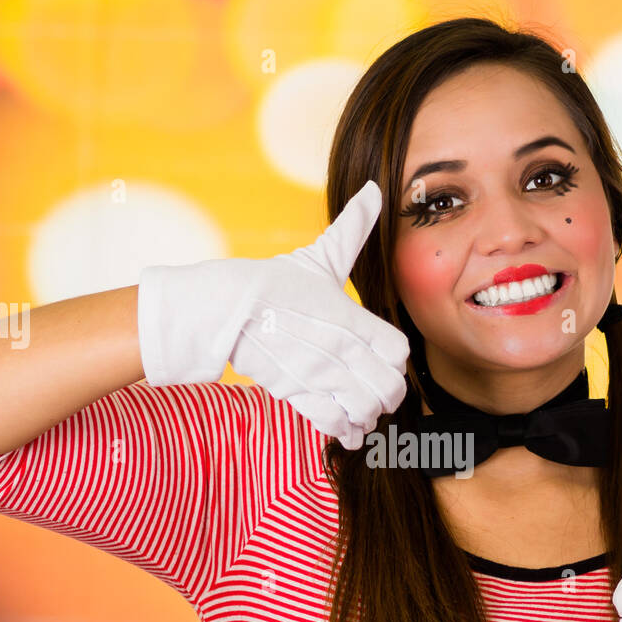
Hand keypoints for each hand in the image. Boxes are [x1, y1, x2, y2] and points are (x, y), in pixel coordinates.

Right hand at [137, 180, 409, 448]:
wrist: (224, 309)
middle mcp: (340, 350)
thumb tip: (374, 191)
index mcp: (350, 317)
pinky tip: (346, 425)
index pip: (397, 350)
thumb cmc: (272, 282)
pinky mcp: (296, 394)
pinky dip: (346, 430)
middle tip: (379, 391)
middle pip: (389, 387)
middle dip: (389, 393)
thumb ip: (352, 229)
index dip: (396, 358)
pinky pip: (334, 424)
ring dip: (368, 414)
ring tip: (362, 409)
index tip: (385, 358)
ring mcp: (319, 375)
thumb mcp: (318, 256)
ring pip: (365, 410)